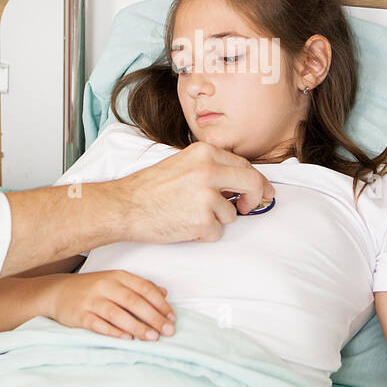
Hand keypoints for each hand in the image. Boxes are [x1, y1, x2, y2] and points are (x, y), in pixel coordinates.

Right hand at [45, 270, 175, 340]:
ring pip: (117, 314)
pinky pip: (99, 324)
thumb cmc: (92, 288)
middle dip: (153, 317)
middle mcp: (105, 286)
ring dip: (137, 326)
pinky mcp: (80, 315)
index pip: (144, 288)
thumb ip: (140, 286)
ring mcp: (91, 300)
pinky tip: (127, 338)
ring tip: (152, 338)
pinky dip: (114, 331)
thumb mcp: (116, 281)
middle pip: (133, 301)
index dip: (160, 304)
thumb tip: (164, 293)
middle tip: (167, 331)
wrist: (58, 292)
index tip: (172, 318)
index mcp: (117, 276)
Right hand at [109, 141, 274, 243]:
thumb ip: (210, 168)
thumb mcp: (182, 163)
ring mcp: (207, 196)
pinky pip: (217, 232)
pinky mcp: (202, 220)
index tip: (263, 191)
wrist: (124, 206)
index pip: (244, 165)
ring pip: (232, 213)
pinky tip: (185, 226)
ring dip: (217, 219)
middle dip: (254, 198)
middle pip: (252, 184)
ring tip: (190, 215)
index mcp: (205, 152)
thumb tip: (239, 181)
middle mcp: (209, 170)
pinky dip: (204, 234)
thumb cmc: (149, 187)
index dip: (257, 181)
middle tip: (247, 207)